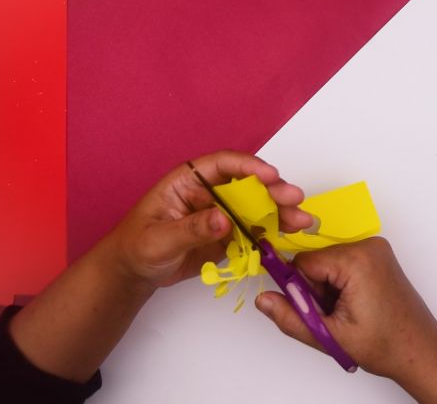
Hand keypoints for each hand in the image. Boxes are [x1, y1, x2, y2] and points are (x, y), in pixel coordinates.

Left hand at [106, 150, 312, 287]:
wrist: (134, 271)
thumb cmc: (137, 247)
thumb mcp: (159, 239)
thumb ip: (191, 229)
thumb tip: (223, 220)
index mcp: (189, 180)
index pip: (223, 165)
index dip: (248, 167)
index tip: (270, 175)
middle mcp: (210, 192)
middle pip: (248, 184)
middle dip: (273, 190)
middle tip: (295, 199)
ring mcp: (222, 213)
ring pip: (257, 207)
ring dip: (281, 212)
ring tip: (303, 221)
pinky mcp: (229, 235)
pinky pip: (254, 230)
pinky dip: (273, 233)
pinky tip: (289, 236)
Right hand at [254, 237, 436, 378]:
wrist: (419, 351)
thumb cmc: (386, 344)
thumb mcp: (330, 336)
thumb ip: (291, 317)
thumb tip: (263, 300)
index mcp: (357, 260)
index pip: (303, 263)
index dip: (301, 292)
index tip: (314, 312)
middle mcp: (368, 246)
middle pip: (316, 262)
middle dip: (316, 291)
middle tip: (334, 318)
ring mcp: (375, 249)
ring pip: (327, 264)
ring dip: (328, 289)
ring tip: (348, 314)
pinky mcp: (377, 257)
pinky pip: (342, 264)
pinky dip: (340, 285)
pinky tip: (354, 306)